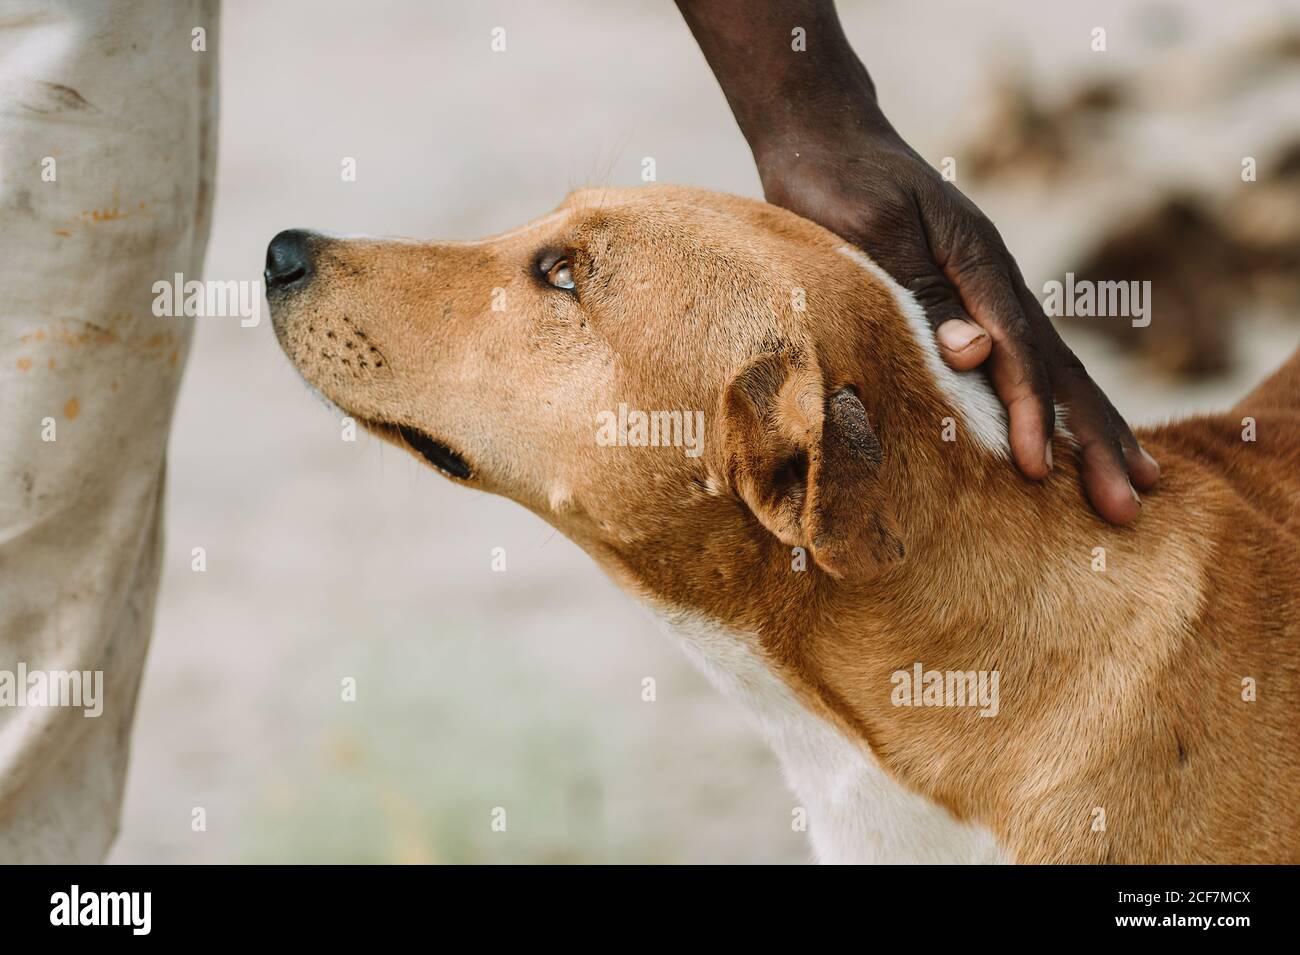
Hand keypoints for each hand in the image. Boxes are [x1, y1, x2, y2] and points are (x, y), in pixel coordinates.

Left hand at [755, 116, 1159, 524]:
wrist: (828, 142)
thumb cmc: (841, 186)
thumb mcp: (873, 233)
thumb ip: (922, 293)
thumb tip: (974, 356)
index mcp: (980, 263)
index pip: (1018, 352)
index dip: (1032, 414)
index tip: (1042, 471)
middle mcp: (996, 281)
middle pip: (1059, 368)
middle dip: (1098, 439)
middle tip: (1133, 504)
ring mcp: (989, 292)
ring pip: (1054, 368)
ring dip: (1094, 429)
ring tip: (1137, 479)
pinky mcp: (968, 303)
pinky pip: (1023, 363)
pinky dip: (1053, 405)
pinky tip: (1070, 437)